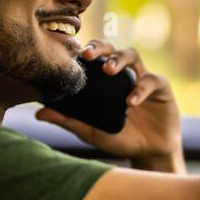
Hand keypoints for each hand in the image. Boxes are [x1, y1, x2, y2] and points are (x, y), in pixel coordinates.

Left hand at [35, 40, 182, 167]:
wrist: (150, 153)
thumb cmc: (121, 138)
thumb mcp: (92, 131)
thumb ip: (68, 120)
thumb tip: (38, 113)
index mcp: (106, 81)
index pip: (94, 57)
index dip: (84, 50)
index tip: (70, 53)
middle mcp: (124, 74)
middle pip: (112, 48)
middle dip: (100, 47)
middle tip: (87, 54)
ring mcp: (143, 78)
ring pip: (132, 55)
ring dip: (119, 59)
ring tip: (108, 69)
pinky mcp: (161, 88)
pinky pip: (151, 80)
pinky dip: (140, 89)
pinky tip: (131, 101)